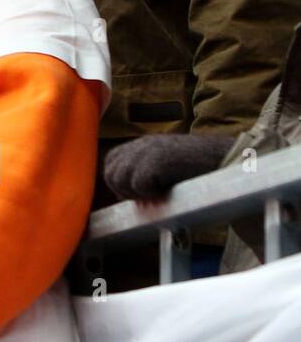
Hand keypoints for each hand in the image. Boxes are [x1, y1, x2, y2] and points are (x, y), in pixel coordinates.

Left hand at [103, 134, 235, 199]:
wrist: (232, 162)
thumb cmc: (202, 173)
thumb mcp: (167, 170)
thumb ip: (144, 175)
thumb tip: (120, 195)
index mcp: (143, 145)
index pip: (110, 162)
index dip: (120, 183)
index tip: (139, 195)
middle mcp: (143, 144)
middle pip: (110, 172)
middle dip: (125, 191)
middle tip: (151, 197)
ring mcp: (150, 149)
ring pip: (120, 178)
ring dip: (137, 193)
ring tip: (159, 194)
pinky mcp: (159, 158)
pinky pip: (138, 182)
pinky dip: (150, 193)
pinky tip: (167, 191)